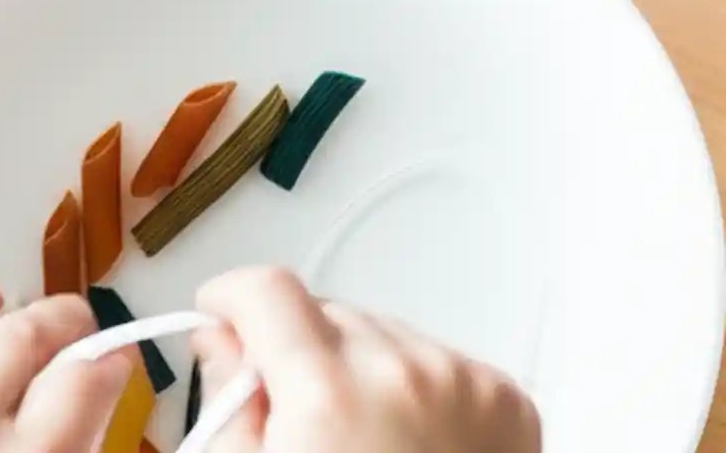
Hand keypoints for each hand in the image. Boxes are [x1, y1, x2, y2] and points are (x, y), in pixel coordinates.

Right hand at [194, 267, 540, 452]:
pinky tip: (404, 441)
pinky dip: (412, 385)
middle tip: (291, 411)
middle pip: (324, 312)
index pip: (266, 288)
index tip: (224, 318)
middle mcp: (403, 373)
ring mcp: (464, 381)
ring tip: (358, 438)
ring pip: (381, 332)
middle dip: (296, 348)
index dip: (231, 300)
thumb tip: (221, 338)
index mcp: (329, 394)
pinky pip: (436, 357)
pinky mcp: (507, 398)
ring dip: (356, 366)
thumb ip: (229, 399)